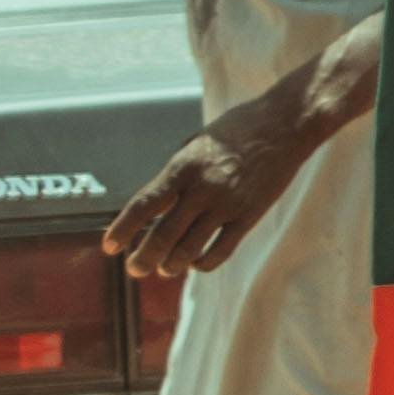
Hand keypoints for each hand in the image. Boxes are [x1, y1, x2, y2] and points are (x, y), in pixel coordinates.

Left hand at [109, 104, 310, 278]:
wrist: (285, 125)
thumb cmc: (237, 129)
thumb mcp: (197, 143)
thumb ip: (178, 173)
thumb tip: (157, 202)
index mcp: (182, 166)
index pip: (144, 204)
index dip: (122, 228)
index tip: (109, 247)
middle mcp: (201, 188)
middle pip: (163, 234)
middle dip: (144, 257)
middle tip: (135, 269)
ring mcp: (226, 204)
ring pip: (190, 248)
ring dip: (172, 264)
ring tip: (164, 269)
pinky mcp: (249, 216)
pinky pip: (221, 250)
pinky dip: (204, 262)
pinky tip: (196, 264)